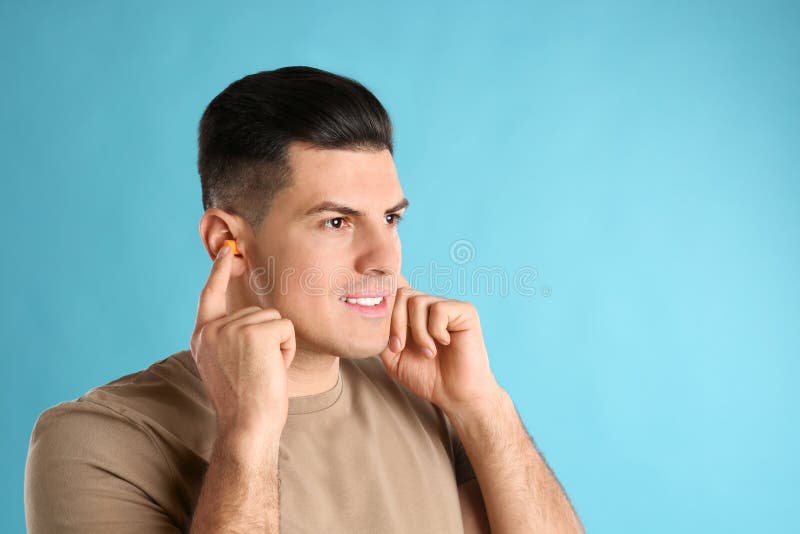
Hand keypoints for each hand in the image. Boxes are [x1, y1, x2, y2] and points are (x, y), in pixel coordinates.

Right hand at [189, 244, 295, 439]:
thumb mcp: (229, 364)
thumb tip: (255, 317)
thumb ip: (232, 338)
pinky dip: (287, 349)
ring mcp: (231, 329)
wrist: (247, 427)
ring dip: (278, 346)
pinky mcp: (254, 333)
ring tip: (263, 372)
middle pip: (258, 312)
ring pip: (274, 319)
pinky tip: (273, 369)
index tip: (228, 251)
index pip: (210, 295)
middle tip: (257, 371)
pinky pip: (286, 328)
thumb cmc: (245, 403)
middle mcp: (212, 330)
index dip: (220, 272)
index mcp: (202, 337)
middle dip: (268, 340)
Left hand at [379, 274, 499, 414]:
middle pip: (403, 294)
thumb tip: (372, 314)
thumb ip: (382, 335)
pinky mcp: (465, 311)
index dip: (388, 317)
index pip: (394, 297)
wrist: (455, 395)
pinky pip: (438, 309)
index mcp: (416, 314)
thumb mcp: (394, 357)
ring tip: (428, 352)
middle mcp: (432, 305)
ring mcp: (449, 306)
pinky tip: (445, 343)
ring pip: (418, 302)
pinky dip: (436, 331)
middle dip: (396, 323)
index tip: (393, 346)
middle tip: (401, 348)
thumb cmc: (428, 377)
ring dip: (418, 332)